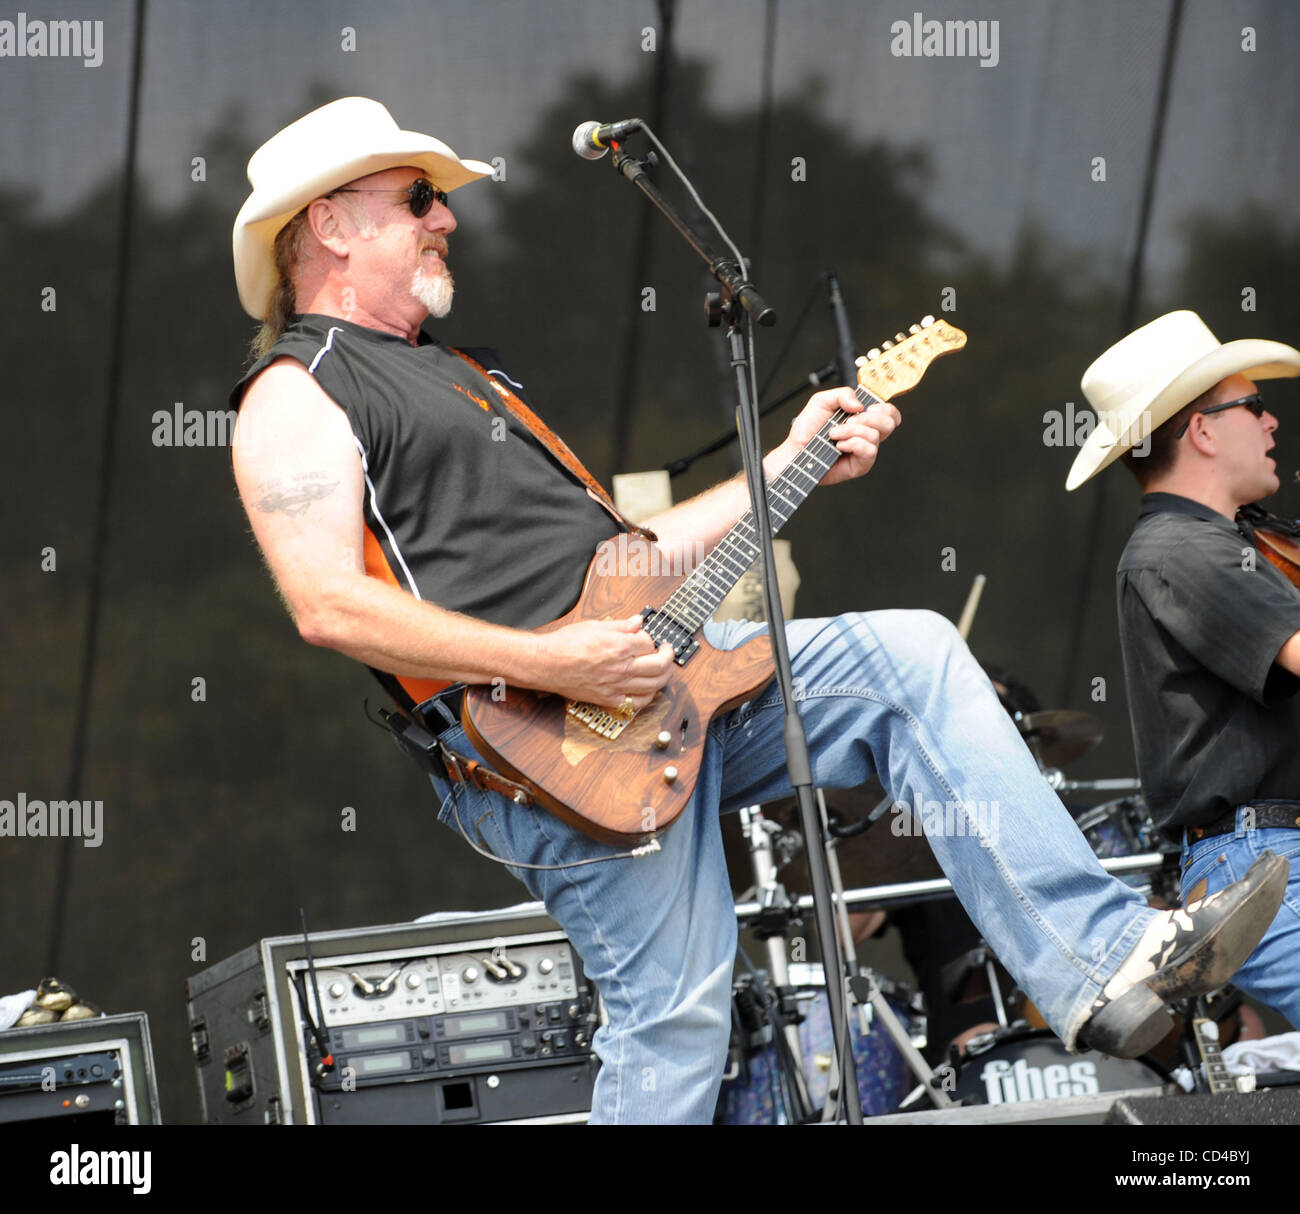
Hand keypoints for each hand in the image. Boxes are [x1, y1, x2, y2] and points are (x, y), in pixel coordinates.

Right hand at [541, 615, 674, 710]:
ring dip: (664, 676)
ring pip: (654, 685)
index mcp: (619, 646)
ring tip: (664, 669)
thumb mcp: (594, 626)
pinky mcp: (609, 699)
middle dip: (668, 656)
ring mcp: (617, 685)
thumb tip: (637, 622)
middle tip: (667, 651)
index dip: (650, 638)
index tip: (646, 637)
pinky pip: (637, 702)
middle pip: (660, 665)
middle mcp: (621, 667)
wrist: (546, 664)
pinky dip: (648, 696)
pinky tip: (649, 689)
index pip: (649, 642)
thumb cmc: (565, 644)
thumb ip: (621, 625)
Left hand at [784, 385, 900, 486]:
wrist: (796, 449)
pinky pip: (869, 450)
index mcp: (862, 418)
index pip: (889, 413)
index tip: (868, 407)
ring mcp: (864, 450)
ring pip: (876, 435)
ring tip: (834, 434)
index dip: (885, 407)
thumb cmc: (808, 429)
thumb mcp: (822, 401)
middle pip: (889, 423)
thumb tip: (859, 404)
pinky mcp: (860, 465)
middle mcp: (866, 434)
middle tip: (849, 420)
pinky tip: (839, 445)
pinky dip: (853, 443)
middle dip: (868, 417)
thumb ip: (842, 394)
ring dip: (852, 431)